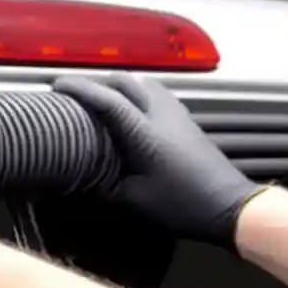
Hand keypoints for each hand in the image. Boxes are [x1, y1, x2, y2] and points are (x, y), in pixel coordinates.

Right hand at [54, 73, 261, 248]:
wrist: (230, 206)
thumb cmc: (181, 205)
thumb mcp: (134, 201)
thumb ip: (103, 184)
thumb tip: (77, 177)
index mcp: (144, 134)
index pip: (107, 101)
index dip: (80, 89)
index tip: (57, 85)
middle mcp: (161, 116)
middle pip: (126, 82)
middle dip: (97, 81)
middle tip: (75, 92)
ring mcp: (177, 115)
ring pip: (144, 83)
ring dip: (120, 84)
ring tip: (102, 97)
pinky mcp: (187, 121)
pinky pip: (157, 94)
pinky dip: (137, 93)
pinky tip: (132, 108)